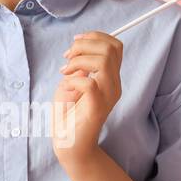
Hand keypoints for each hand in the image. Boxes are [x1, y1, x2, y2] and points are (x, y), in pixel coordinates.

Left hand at [52, 30, 121, 161]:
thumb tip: (79, 50)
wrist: (68, 144)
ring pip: (103, 62)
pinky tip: (67, 86)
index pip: (115, 46)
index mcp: (110, 78)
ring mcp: (107, 96)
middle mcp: (114, 85)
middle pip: (111, 48)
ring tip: (66, 70)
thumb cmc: (68, 115)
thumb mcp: (71, 83)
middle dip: (85, 44)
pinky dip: (74, 79)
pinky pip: (89, 83)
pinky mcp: (97, 107)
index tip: (75, 42)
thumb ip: (79, 67)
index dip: (95, 36)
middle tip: (68, 57)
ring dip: (79, 60)